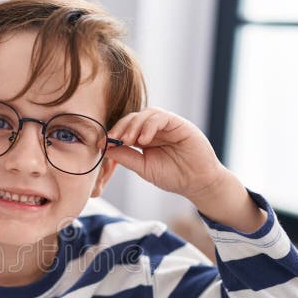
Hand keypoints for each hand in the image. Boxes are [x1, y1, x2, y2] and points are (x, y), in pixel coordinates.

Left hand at [105, 107, 266, 231]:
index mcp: (145, 138)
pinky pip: (161, 117)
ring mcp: (167, 125)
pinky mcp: (179, 124)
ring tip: (127, 140)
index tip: (101, 144)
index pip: (125, 128)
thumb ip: (127, 157)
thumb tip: (107, 149)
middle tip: (112, 139)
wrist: (197, 183)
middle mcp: (155, 129)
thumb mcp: (144, 168)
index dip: (113, 134)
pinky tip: (144, 140)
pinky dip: (150, 125)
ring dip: (134, 125)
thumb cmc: (172, 176)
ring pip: (146, 114)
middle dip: (120, 127)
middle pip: (133, 117)